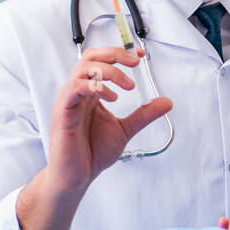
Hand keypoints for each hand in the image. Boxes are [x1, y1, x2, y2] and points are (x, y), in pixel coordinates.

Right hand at [46, 45, 173, 191]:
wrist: (77, 176)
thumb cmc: (92, 152)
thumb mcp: (126, 129)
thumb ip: (144, 114)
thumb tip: (166, 102)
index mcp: (91, 93)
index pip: (102, 61)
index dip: (121, 53)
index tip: (141, 56)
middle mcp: (79, 93)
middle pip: (91, 57)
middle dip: (115, 54)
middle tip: (135, 63)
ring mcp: (69, 101)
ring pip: (83, 69)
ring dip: (109, 71)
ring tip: (128, 86)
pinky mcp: (63, 112)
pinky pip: (74, 88)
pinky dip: (95, 87)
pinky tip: (111, 97)